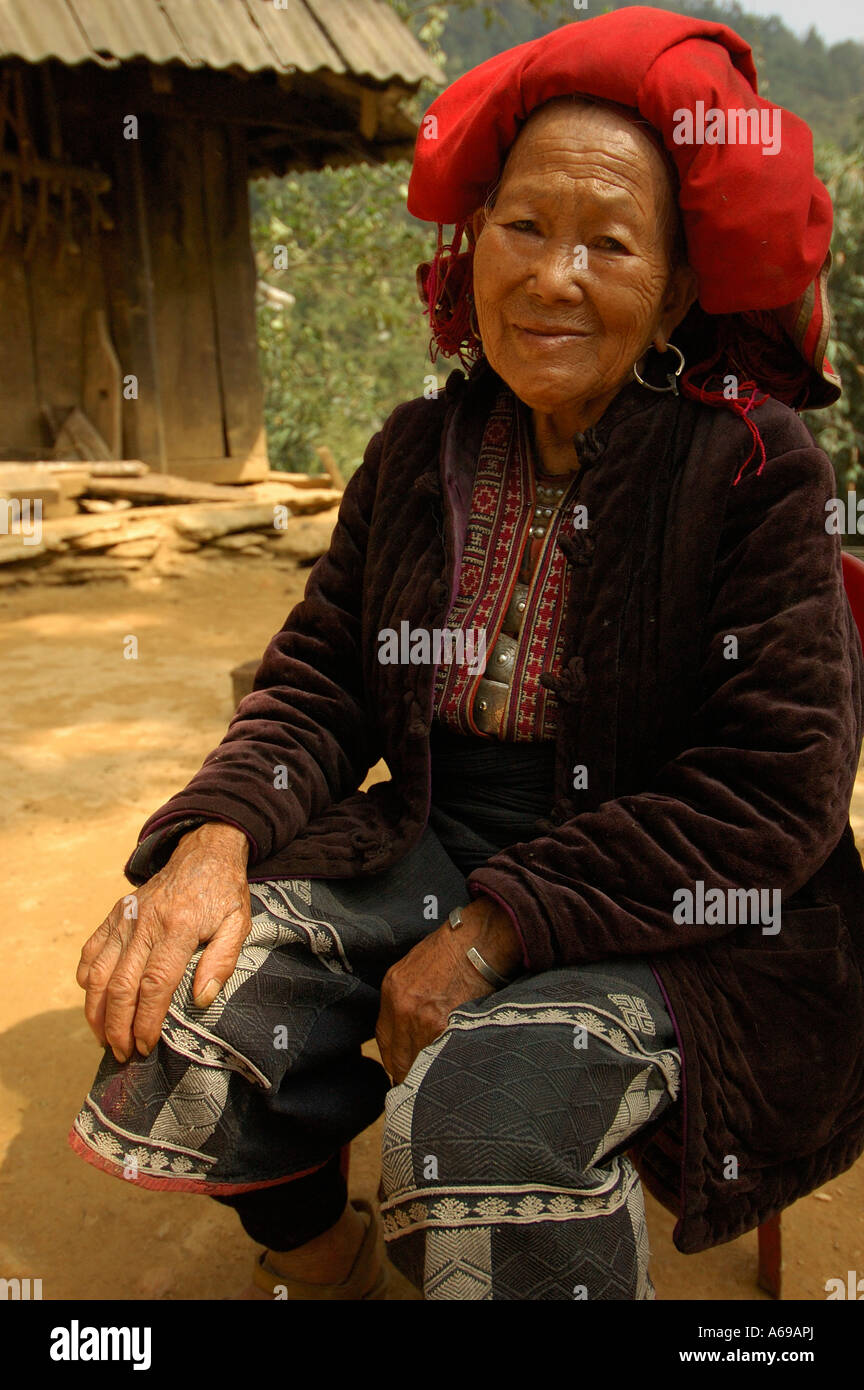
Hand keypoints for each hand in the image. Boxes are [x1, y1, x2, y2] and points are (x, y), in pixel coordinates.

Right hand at [76, 822, 251, 1062]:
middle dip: (117, 1026)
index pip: (154, 984)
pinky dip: (86, 979)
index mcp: (179, 927)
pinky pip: (91, 950)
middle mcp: (145, 923)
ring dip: (96, 1011)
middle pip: (120, 985)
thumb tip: (200, 999)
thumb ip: (222, 961)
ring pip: (98, 972)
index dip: (145, 1020)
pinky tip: (92, 1002)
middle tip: (122, 1053)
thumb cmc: (224, 894)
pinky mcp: (116, 914)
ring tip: (103, 1038)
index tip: (145, 1046)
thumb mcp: (238, 924)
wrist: (204, 852)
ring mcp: (126, 917)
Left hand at [375, 897, 521, 1083]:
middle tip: (424, 1085)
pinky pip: (439, 1056)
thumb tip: (414, 1030)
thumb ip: (411, 998)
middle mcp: (401, 1005)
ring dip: (430, 1073)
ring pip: (418, 1062)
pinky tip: (457, 1068)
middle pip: (397, 1059)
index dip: (398, 1060)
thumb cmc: (458, 947)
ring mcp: (421, 1017)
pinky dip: (447, 1064)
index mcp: (393, 990)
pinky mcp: (444, 1024)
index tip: (408, 1071)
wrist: (481, 936)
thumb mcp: (419, 967)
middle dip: (410, 1073)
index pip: (386, 1042)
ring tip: (444, 1080)